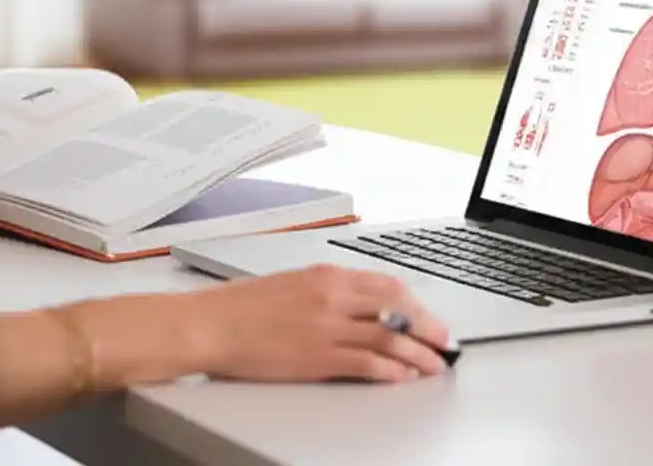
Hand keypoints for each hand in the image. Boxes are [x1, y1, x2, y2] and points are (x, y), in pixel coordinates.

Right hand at [68, 265, 450, 387]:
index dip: (416, 302)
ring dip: (419, 352)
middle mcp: (331, 296)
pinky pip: (366, 363)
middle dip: (428, 325)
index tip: (428, 315)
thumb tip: (356, 304)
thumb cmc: (238, 307)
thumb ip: (325, 291)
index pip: (386, 284)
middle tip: (445, 340)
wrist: (207, 325)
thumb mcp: (288, 284)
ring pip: (389, 336)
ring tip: (435, 364)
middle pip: (397, 307)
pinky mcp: (317, 357)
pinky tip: (403, 377)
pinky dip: (391, 370)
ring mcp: (326, 327)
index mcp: (324, 275)